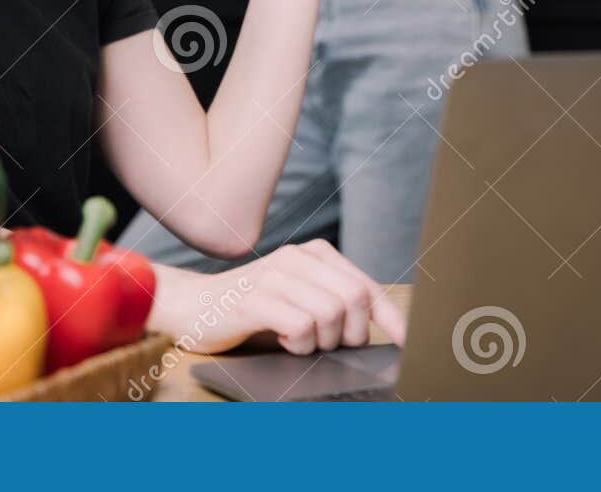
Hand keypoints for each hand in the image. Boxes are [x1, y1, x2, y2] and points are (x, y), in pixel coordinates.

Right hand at [148, 240, 407, 354]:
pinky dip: (298, 344)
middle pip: (353, 299)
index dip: (391, 318)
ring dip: (321, 342)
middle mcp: (297, 258)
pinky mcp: (254, 298)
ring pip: (329, 314)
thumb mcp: (298, 301)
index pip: (366, 286)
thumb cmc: (252, 310)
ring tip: (299, 341)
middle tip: (329, 346)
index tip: (409, 343)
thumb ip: (331, 305)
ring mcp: (274, 275)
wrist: (191, 306)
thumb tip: (373, 334)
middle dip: (350, 333)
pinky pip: (300, 325)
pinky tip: (283, 341)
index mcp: (314, 255)